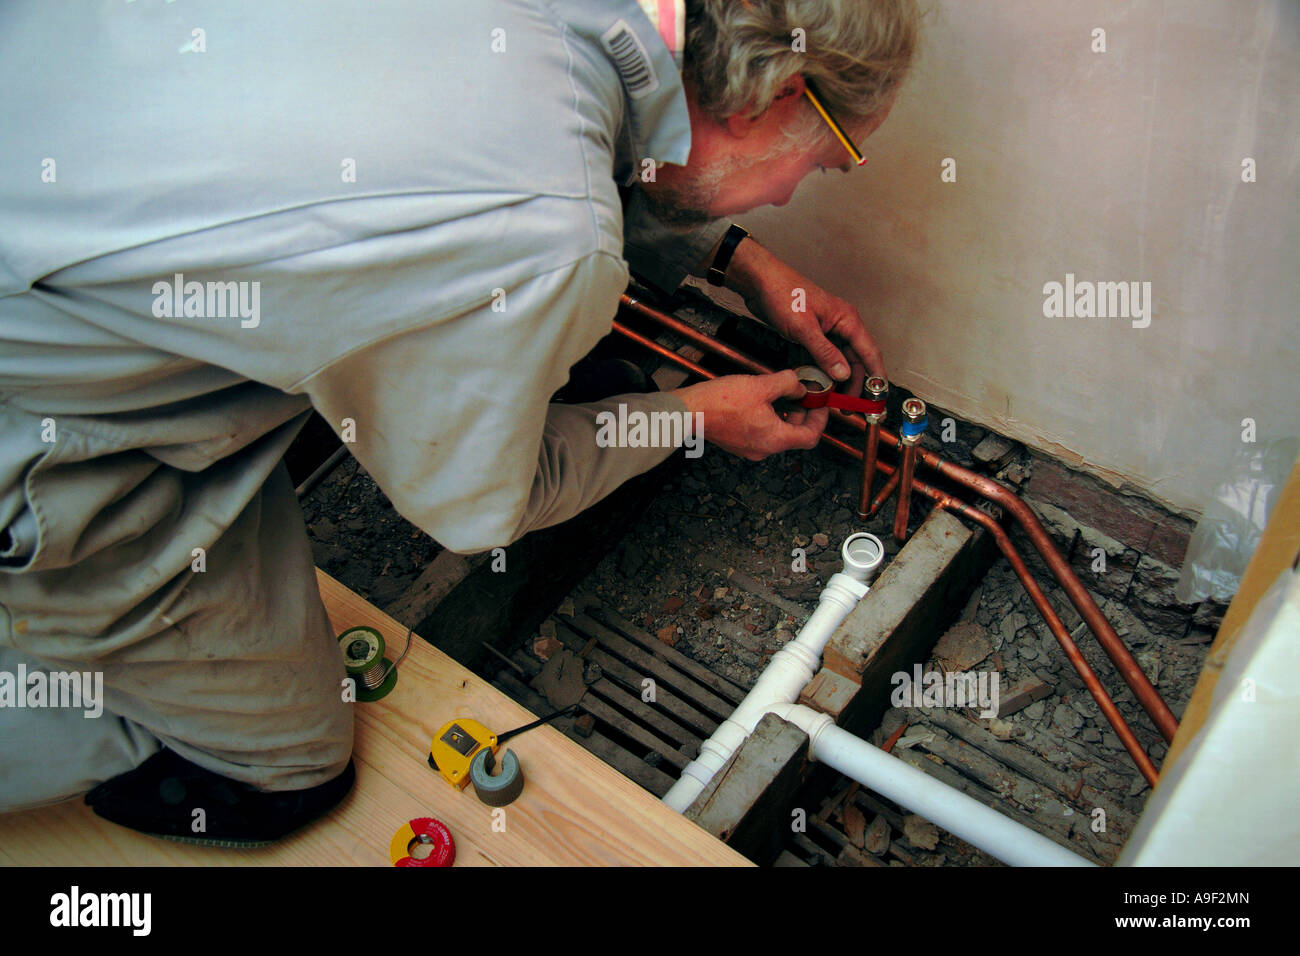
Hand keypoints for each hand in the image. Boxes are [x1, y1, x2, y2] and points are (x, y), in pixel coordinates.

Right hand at [672, 371, 828, 460]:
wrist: (689, 411)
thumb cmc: (720, 402)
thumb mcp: (762, 385)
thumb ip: (788, 384)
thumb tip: (799, 385)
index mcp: (774, 439)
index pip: (811, 436)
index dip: (820, 419)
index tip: (819, 403)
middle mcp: (764, 450)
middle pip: (795, 435)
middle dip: (801, 412)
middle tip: (801, 393)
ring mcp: (750, 449)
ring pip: (778, 433)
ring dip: (784, 414)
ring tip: (778, 393)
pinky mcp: (738, 443)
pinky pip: (762, 432)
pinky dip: (768, 418)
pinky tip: (761, 400)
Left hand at [728, 240, 885, 390]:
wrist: (759, 282)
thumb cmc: (782, 292)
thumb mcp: (804, 327)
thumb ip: (825, 352)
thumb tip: (843, 373)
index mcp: (846, 320)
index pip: (869, 352)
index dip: (876, 377)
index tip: (877, 397)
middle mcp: (839, 326)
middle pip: (854, 361)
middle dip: (853, 384)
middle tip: (848, 406)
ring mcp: (825, 331)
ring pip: (836, 362)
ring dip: (833, 381)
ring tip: (830, 399)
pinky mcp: (810, 336)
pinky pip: (819, 359)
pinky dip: (817, 372)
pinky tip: (812, 385)